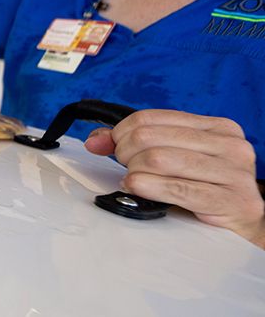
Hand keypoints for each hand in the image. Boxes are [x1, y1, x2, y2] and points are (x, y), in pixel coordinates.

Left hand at [84, 109, 264, 247]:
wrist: (245, 223)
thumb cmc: (207, 188)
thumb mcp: (177, 157)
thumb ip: (138, 143)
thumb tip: (96, 140)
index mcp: (217, 127)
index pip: (151, 118)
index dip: (121, 132)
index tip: (112, 145)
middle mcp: (230, 145)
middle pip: (150, 137)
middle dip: (126, 153)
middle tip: (127, 167)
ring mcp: (234, 173)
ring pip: (159, 159)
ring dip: (134, 172)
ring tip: (134, 180)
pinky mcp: (231, 201)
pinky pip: (177, 189)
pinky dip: (148, 187)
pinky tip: (138, 188)